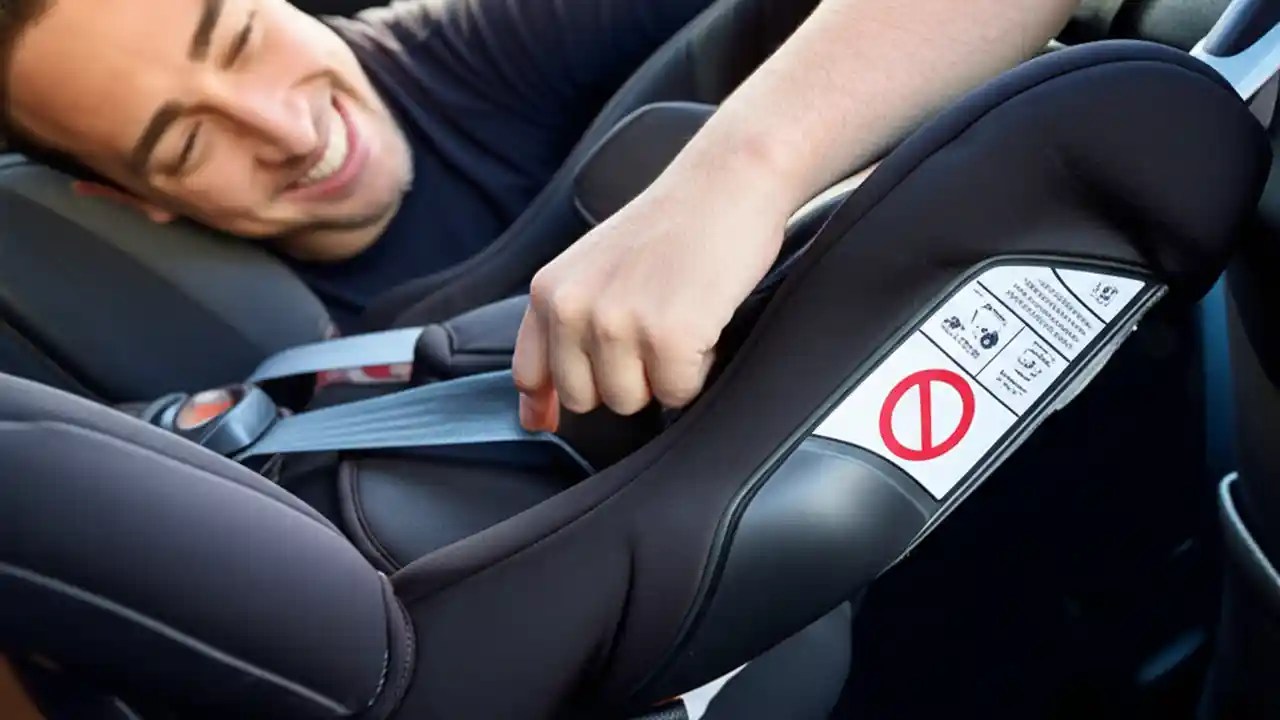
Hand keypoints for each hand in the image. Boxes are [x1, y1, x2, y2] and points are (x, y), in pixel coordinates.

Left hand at [513, 165, 791, 431]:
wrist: (727, 182)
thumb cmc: (671, 226)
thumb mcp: (594, 268)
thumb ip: (566, 327)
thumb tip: (540, 414)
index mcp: (550, 290)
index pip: (530, 372)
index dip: (546, 403)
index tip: (548, 421)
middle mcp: (574, 308)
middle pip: (586, 398)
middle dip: (623, 379)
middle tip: (651, 332)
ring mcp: (619, 323)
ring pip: (631, 400)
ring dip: (661, 375)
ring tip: (678, 322)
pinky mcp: (668, 337)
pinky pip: (677, 393)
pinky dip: (697, 369)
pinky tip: (702, 324)